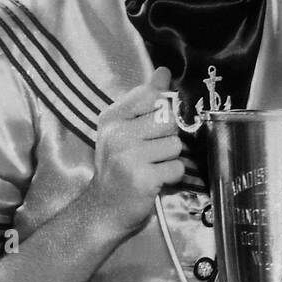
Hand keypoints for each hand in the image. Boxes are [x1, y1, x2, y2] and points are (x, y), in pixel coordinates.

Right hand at [88, 67, 184, 234]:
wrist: (103, 209)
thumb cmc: (118, 166)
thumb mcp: (123, 129)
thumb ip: (144, 100)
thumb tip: (164, 71)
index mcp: (112, 117)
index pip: (151, 95)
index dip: (162, 108)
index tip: (153, 124)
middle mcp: (118, 134)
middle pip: (169, 120)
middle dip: (168, 137)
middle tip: (151, 152)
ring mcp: (129, 156)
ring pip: (176, 145)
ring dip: (170, 158)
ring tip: (152, 166)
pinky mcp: (143, 178)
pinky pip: (177, 167)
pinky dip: (172, 176)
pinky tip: (155, 180)